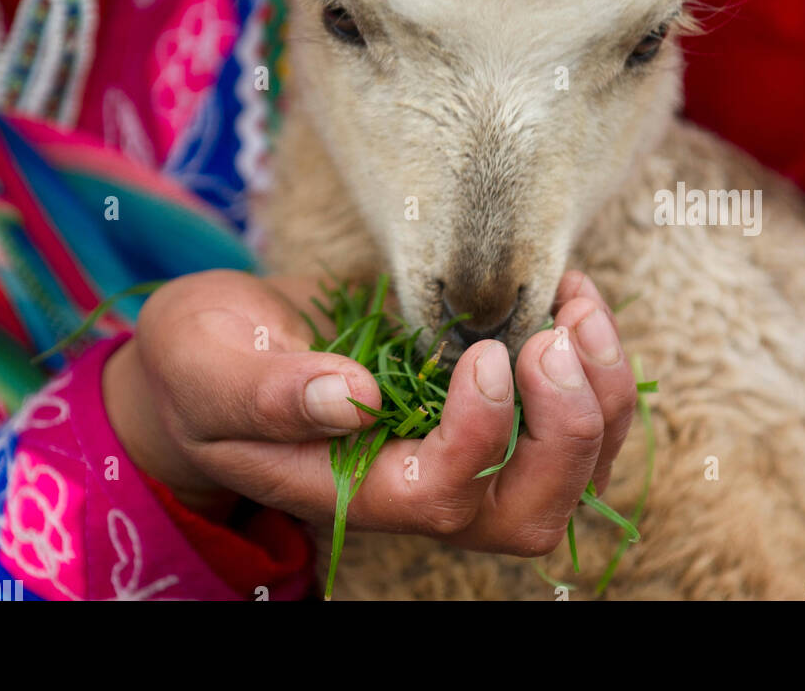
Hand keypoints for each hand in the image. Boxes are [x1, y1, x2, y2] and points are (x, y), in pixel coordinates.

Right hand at [103, 268, 635, 556]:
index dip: (481, 436)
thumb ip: (264, 390)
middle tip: (558, 338)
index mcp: (350, 485)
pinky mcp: (482, 405)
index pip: (441, 495)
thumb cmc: (203, 362)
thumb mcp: (207, 365)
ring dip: (600, 396)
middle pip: (528, 508)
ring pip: (568, 471)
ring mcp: (459, 449)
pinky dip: (593, 363)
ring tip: (581, 308)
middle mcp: (419, 482)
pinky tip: (572, 296)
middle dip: (569, 429)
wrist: (219, 348)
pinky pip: (566, 413)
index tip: (487, 354)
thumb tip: (353, 398)